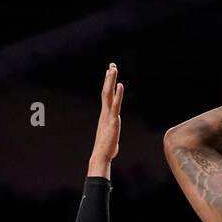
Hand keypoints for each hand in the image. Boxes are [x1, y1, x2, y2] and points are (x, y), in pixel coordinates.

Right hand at [88, 63, 124, 177]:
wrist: (101, 156)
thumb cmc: (106, 149)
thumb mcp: (110, 135)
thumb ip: (112, 129)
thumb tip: (113, 131)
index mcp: (105, 115)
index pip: (106, 96)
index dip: (108, 84)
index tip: (109, 72)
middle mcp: (105, 113)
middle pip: (106, 91)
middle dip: (109, 77)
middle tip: (112, 64)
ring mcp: (108, 116)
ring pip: (109, 95)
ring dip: (111, 81)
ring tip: (113, 68)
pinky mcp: (113, 121)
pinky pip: (116, 105)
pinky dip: (118, 94)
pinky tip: (120, 85)